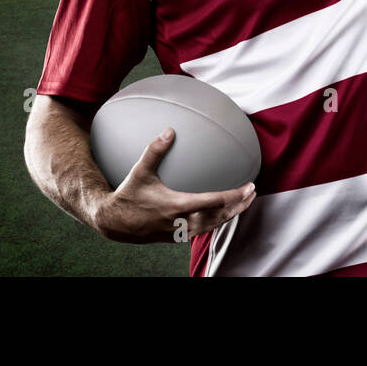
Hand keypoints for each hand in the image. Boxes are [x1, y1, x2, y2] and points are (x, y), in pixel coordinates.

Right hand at [89, 127, 257, 243]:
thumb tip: (169, 130)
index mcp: (176, 205)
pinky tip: (222, 213)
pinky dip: (215, 221)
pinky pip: (202, 230)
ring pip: (212, 226)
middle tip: (253, 193)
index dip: (233, 196)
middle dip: (238, 206)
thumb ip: (155, 150)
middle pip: (218, 217)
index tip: (248, 187)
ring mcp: (179, 232)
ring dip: (230, 215)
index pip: (212, 202)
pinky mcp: (175, 236)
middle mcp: (181, 222)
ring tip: (244, 204)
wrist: (114, 223)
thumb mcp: (140, 171)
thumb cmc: (128, 195)